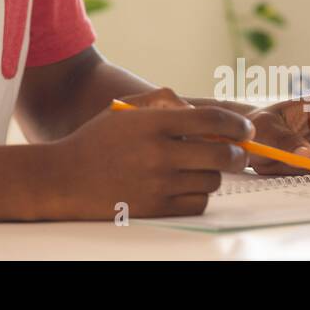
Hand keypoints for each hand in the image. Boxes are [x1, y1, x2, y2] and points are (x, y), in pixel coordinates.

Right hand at [41, 87, 252, 219]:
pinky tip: (187, 186)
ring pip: (212, 180)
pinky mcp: (157, 208)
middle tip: (238, 152)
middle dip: (238, 153)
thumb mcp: (124, 108)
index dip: (236, 124)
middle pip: (222, 154)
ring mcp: (159, 184)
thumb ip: (162, 100)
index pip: (211, 119)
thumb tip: (197, 110)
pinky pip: (198, 203)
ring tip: (200, 168)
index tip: (245, 128)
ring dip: (213, 173)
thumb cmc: (97, 140)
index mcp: (152, 123)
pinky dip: (199, 195)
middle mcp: (159, 153)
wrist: (65, 178)